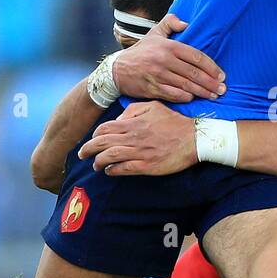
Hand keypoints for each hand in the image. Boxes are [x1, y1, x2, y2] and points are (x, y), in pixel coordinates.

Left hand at [78, 101, 197, 175]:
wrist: (194, 138)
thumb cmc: (174, 122)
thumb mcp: (153, 106)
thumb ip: (133, 110)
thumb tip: (119, 119)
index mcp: (133, 123)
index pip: (104, 129)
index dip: (94, 135)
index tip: (91, 140)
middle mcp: (133, 138)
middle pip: (101, 144)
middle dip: (87, 150)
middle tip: (82, 155)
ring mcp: (139, 153)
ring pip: (109, 158)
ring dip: (98, 162)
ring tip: (95, 165)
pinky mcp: (146, 166)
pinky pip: (123, 169)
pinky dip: (112, 170)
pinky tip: (109, 171)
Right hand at [112, 15, 224, 102]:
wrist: (116, 70)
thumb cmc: (140, 52)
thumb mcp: (154, 34)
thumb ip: (170, 24)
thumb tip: (186, 23)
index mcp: (168, 46)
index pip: (196, 56)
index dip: (211, 67)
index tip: (221, 74)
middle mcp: (164, 60)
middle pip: (194, 73)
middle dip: (211, 82)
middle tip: (223, 89)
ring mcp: (159, 75)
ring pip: (187, 86)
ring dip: (203, 92)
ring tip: (214, 95)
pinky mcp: (153, 89)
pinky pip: (174, 95)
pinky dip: (186, 97)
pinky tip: (194, 98)